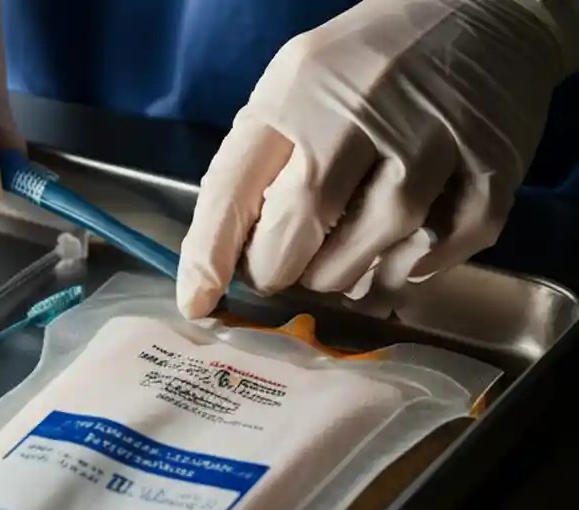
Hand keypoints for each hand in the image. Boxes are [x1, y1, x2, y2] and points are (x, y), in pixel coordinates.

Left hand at [177, 0, 575, 318]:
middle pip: (300, 226)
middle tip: (281, 272)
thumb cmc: (371, 60)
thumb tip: (228, 254)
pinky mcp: (492, 157)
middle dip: (279, 268)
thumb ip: (262, 157)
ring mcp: (431, 134)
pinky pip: (445, 245)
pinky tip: (399, 260)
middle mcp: (360, 108)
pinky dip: (416, 267)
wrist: (484, 4)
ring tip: (335, 269)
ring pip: (373, 244)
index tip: (198, 301)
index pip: (233, 187)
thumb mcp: (296, 82)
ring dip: (344, 274)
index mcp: (296, 89)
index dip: (210, 255)